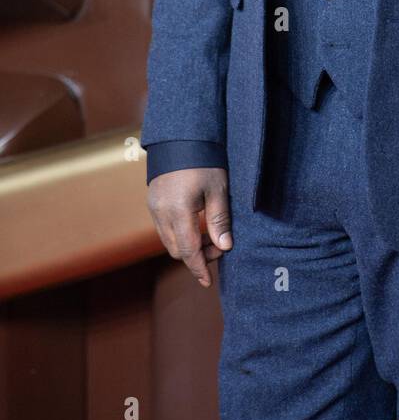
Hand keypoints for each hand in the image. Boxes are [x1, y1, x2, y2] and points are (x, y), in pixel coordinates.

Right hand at [147, 167, 232, 287]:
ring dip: (187, 246)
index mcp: (178, 211)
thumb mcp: (218, 189)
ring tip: (210, 236)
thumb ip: (219, 220)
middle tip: (219, 247)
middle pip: (176, 250)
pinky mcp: (153, 202)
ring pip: (168, 241)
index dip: (199, 268)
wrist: (180, 138)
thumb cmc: (204, 161)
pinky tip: (196, 226)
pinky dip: (179, 234)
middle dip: (196, 256)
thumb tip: (224, 246)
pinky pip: (164, 228)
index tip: (208, 282)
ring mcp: (154, 207)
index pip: (188, 250)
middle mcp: (161, 213)